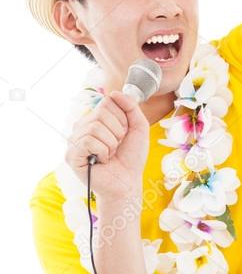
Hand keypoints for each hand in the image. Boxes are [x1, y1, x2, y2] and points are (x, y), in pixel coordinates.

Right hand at [65, 90, 149, 204]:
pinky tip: (101, 160)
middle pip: (101, 113)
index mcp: (96, 118)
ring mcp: (75, 140)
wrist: (128, 181)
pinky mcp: (72, 155)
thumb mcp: (138, 127)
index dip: (122, 118)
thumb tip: (114, 93)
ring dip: (111, 144)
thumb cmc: (132, 156)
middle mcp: (83, 127)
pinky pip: (88, 142)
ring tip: (109, 154)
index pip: (107, 101)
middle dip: (117, 131)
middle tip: (116, 146)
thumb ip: (130, 107)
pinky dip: (102, 152)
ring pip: (95, 127)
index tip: (124, 133)